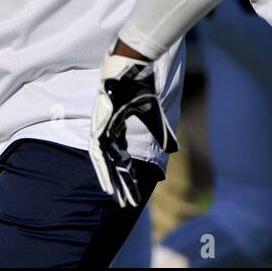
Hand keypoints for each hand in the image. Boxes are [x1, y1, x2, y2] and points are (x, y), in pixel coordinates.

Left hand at [89, 44, 178, 207]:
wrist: (131, 67)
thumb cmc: (139, 86)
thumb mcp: (152, 114)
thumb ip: (161, 132)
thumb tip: (174, 151)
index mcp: (118, 128)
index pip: (122, 157)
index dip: (127, 175)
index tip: (131, 192)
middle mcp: (108, 131)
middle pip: (114, 163)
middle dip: (120, 183)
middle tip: (125, 203)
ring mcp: (101, 128)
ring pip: (105, 160)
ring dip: (110, 179)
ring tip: (115, 198)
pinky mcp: (99, 124)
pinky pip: (97, 151)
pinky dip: (102, 166)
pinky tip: (105, 180)